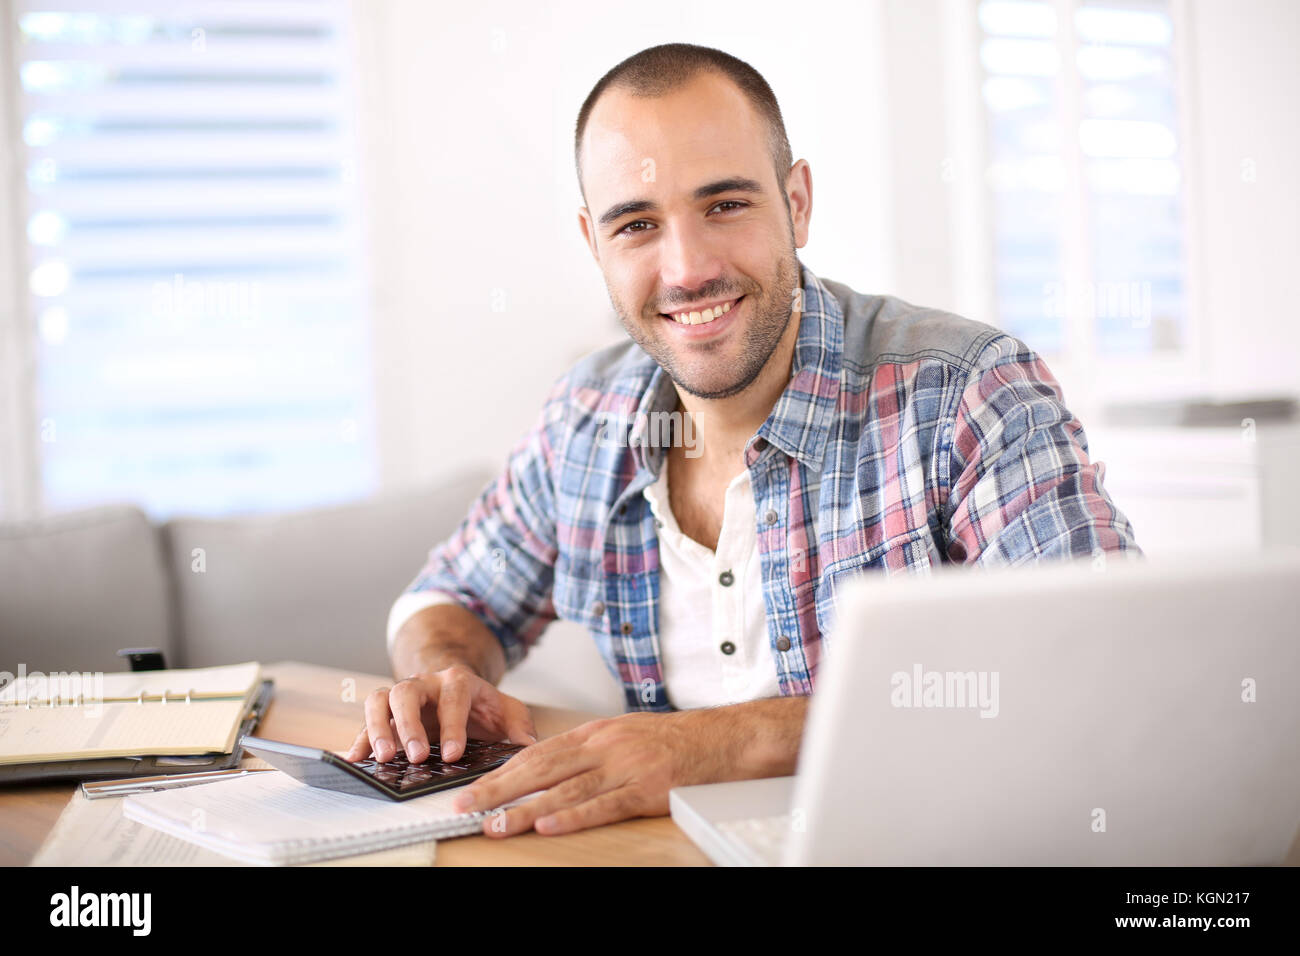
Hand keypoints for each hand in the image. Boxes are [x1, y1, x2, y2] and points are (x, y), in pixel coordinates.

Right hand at [344, 665, 536, 763]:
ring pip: (379, 699)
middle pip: (407, 693)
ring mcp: (401, 696)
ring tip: (385, 757)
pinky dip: (358, 739)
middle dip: (410, 724)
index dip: (452, 725)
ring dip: (378, 727)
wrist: (458, 688)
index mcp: (457, 681)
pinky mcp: (385, 714)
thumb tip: (528, 747)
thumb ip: (520, 725)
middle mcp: (425, 684)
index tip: (454, 754)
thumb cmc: (482, 705)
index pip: (453, 698)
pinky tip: (354, 759)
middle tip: (417, 755)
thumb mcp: (507, 710)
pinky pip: (365, 721)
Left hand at [447, 711, 714, 836]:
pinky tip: (548, 825)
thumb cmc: (678, 740)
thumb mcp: (626, 734)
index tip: (473, 786)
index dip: (502, 771)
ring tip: (496, 825)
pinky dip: (573, 816)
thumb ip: (590, 750)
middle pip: (541, 768)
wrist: (726, 738)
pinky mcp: (647, 789)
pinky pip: (604, 805)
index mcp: (597, 732)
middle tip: (466, 805)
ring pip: (565, 789)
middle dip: (498, 789)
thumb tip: (548, 768)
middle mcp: (606, 746)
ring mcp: (626, 766)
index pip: (538, 752)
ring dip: (525, 809)